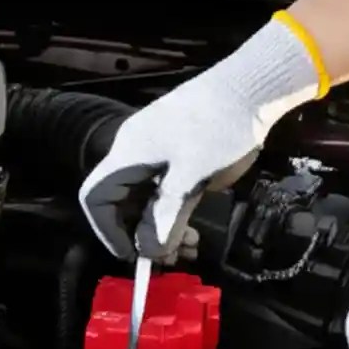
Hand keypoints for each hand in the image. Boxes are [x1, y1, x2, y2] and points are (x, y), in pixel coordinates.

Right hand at [78, 82, 259, 261]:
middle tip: (170, 258)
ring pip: (146, 203)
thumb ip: (168, 214)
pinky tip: (194, 233)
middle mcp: (136, 155)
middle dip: (142, 236)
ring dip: (162, 230)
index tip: (132, 256)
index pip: (97, 197)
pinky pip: (165, 194)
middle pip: (122, 205)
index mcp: (129, 153)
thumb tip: (151, 251)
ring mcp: (157, 156)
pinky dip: (175, 217)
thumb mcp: (193, 175)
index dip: (107, 231)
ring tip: (189, 249)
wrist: (251, 89)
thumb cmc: (219, 127)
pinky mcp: (178, 159)